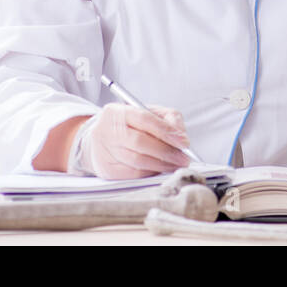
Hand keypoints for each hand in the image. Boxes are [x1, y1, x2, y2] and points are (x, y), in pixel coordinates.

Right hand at [70, 103, 192, 179]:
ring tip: (176, 165)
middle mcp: (105, 130)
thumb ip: (168, 119)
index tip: (184, 142)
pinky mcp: (106, 170)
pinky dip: (151, 173)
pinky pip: (133, 174)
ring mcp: (103, 151)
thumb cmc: (130, 125)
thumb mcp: (149, 113)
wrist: (101, 140)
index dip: (166, 131)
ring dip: (162, 165)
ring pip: (138, 161)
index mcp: (115, 112)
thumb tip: (181, 136)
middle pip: (140, 142)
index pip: (144, 119)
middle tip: (184, 158)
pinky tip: (161, 170)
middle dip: (166, 151)